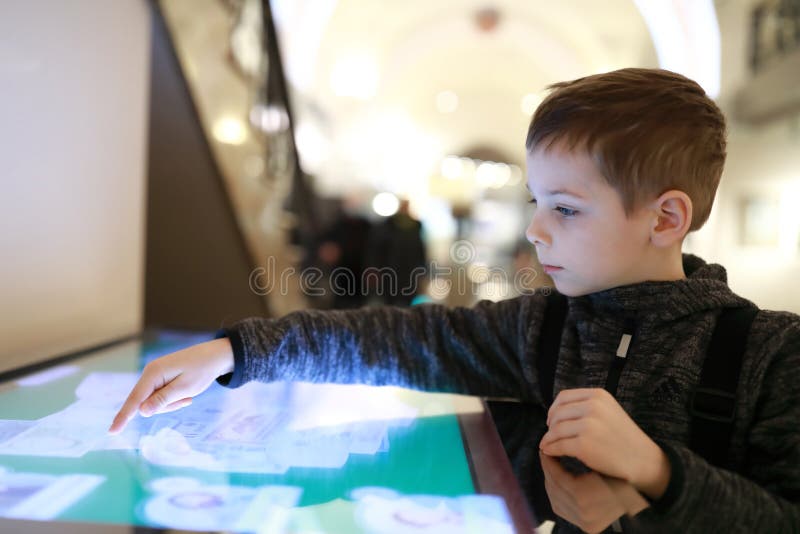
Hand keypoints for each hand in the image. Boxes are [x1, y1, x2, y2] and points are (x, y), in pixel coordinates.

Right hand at [107, 338, 234, 433]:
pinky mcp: (161, 379)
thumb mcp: (184, 388)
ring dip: (172, 403)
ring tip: (188, 394)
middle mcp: (150, 373)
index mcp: (153, 373)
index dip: (123, 417)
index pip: (134, 399)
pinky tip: (187, 393)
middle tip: (187, 399)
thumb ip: (162, 400)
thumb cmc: (202, 370)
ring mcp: (155, 376)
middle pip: (146, 403)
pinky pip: (161, 397)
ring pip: (155, 402)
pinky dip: (174, 399)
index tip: (111, 432)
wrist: (215, 356)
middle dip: (166, 406)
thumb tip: (141, 412)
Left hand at [539, 388, 670, 498]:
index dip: (553, 409)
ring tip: (547, 445)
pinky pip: (558, 445)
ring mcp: (588, 426)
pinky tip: (549, 452)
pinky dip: (551, 449)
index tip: (551, 420)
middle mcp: (593, 407)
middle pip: (558, 413)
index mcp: (598, 396)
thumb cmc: (623, 437)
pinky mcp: (584, 445)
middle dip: (550, 425)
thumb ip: (586, 406)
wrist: (643, 460)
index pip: (564, 397)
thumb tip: (555, 412)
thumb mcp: (608, 411)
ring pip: (556, 430)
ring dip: (548, 439)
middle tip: (550, 435)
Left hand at [540, 450, 627, 532]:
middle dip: (547, 470)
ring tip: (549, 467)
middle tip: (545, 456)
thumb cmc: (622, 482)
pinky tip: (555, 483)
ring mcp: (581, 521)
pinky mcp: (583, 526)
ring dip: (549, 481)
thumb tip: (558, 449)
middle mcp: (581, 511)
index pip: (558, 477)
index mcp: (585, 495)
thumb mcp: (603, 468)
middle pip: (554, 488)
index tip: (546, 450)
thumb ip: (581, 461)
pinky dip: (554, 494)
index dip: (549, 462)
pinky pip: (559, 508)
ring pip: (554, 498)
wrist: (638, 507)